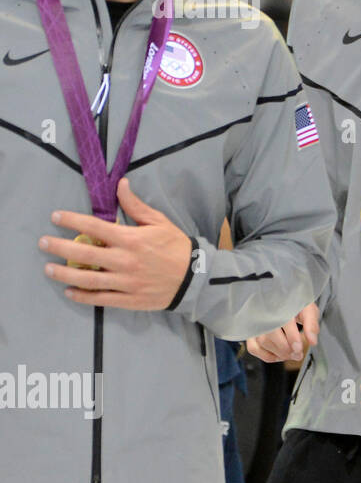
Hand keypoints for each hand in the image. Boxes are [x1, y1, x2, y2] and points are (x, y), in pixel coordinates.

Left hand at [40, 178, 193, 310]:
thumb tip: (120, 184)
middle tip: (42, 243)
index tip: (55, 217)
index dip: (71, 220)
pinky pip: (100, 298)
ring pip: (86, 278)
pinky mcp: (128, 299)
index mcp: (131, 239)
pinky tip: (69, 292)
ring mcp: (125, 282)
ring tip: (48, 269)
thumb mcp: (159, 222)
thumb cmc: (176, 246)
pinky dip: (82, 296)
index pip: (94, 227)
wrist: (195, 277)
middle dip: (59, 246)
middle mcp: (124, 260)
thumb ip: (136, 205)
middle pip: (83, 253)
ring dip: (64, 274)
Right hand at [246, 303, 319, 362]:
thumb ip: (311, 325)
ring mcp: (255, 322)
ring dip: (278, 353)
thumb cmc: (295, 305)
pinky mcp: (251, 332)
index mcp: (280, 303)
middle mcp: (264, 311)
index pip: (284, 321)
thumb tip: (313, 341)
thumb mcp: (308, 310)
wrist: (282, 301)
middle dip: (285, 349)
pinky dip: (268, 356)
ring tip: (292, 354)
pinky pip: (254, 348)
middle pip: (270, 334)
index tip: (299, 348)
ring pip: (261, 342)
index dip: (292, 337)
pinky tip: (279, 355)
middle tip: (298, 354)